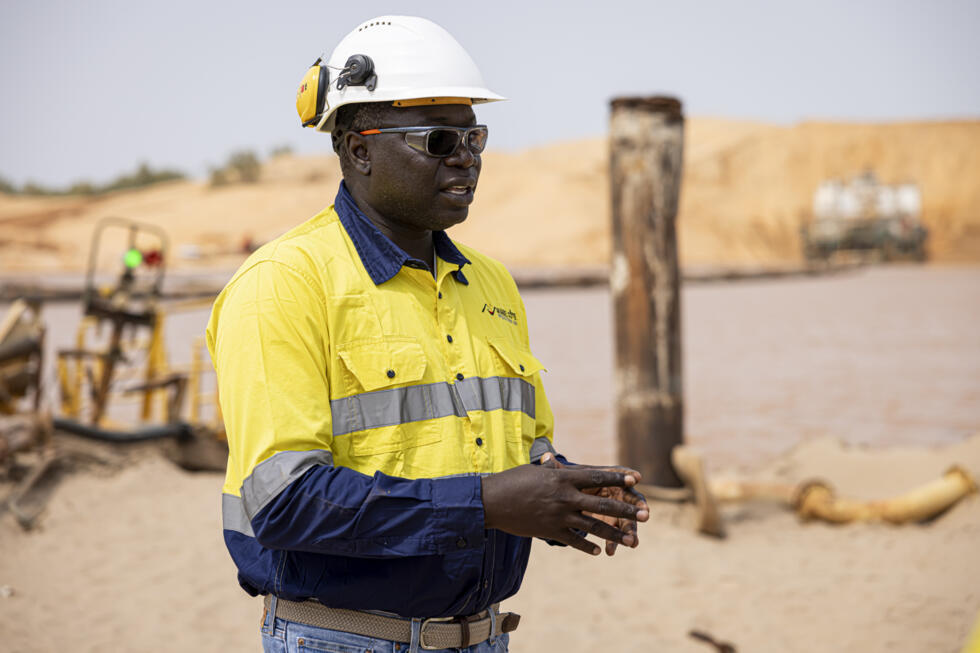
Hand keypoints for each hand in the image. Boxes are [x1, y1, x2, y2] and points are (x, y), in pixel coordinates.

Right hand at [481, 462, 648, 554]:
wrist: (491, 502)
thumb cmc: (511, 481)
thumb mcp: (534, 471)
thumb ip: (549, 470)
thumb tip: (552, 460)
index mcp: (562, 478)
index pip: (596, 477)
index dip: (617, 479)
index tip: (636, 480)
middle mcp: (565, 496)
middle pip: (601, 503)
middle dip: (626, 510)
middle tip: (645, 515)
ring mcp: (558, 515)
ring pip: (593, 525)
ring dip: (614, 534)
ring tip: (631, 541)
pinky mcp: (550, 531)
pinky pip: (574, 540)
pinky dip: (587, 546)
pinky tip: (599, 551)